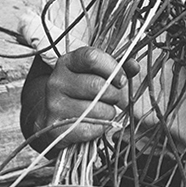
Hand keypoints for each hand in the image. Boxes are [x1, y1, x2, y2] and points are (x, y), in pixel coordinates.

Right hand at [21, 46, 138, 151]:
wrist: (50, 117)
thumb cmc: (79, 93)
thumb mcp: (94, 74)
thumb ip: (117, 68)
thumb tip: (135, 65)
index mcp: (67, 62)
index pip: (92, 57)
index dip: (113, 68)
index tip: (121, 79)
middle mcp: (57, 81)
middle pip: (98, 86)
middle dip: (114, 95)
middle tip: (112, 99)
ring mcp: (54, 104)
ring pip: (98, 109)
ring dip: (108, 113)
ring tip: (101, 111)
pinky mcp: (56, 126)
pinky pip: (92, 129)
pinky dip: (99, 129)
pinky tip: (92, 124)